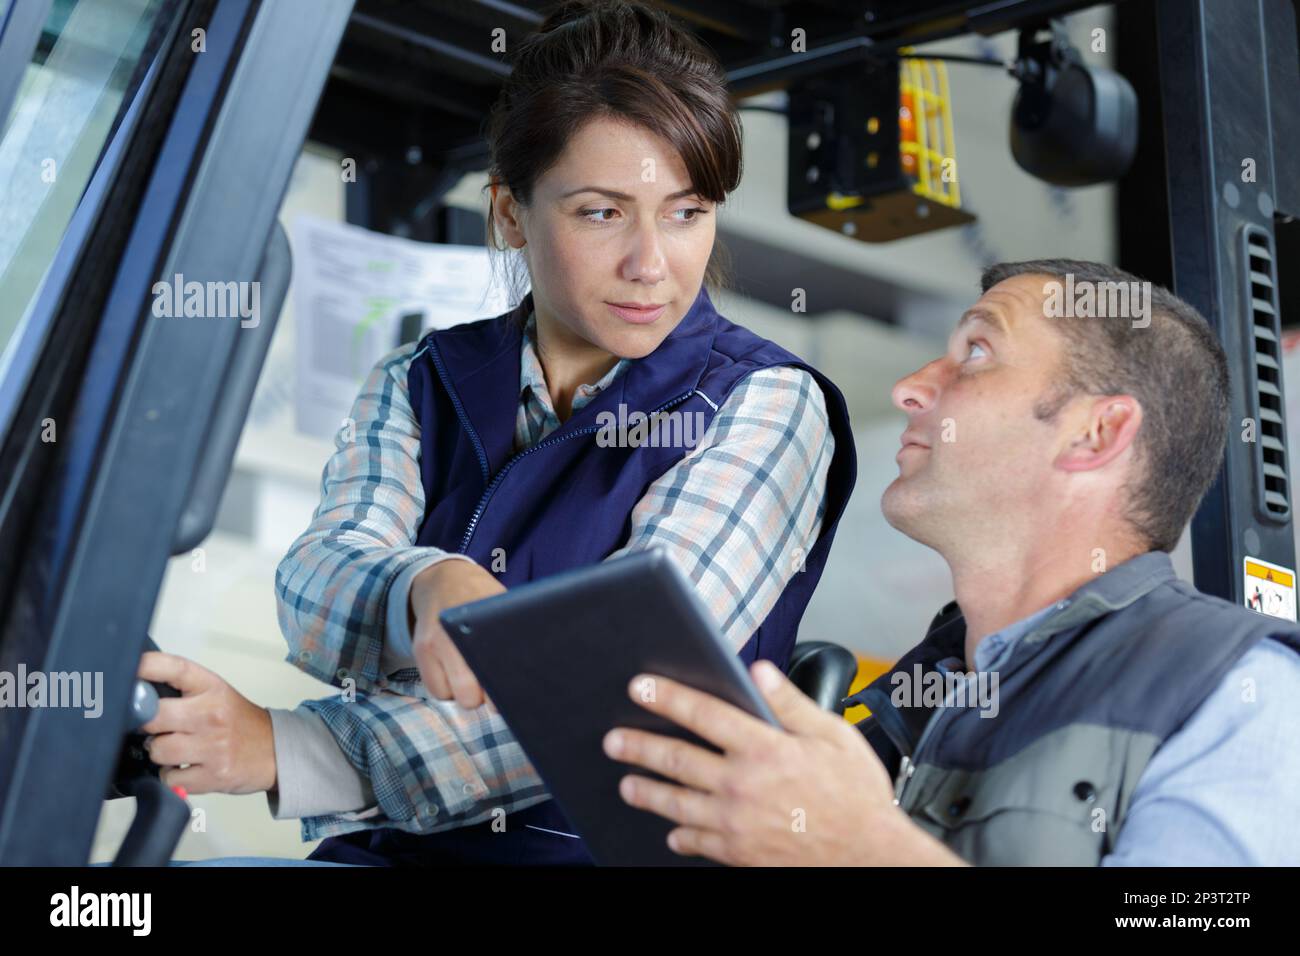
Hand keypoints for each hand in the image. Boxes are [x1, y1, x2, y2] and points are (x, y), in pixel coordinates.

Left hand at [136, 651, 276, 794]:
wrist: (274, 750)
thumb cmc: (237, 722)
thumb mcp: (215, 694)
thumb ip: (181, 690)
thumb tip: (134, 692)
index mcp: (212, 687)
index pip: (174, 668)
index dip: (146, 666)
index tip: (129, 669)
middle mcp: (212, 713)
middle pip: (153, 715)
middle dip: (147, 724)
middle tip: (158, 727)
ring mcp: (213, 746)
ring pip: (157, 750)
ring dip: (159, 753)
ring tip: (175, 749)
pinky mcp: (213, 775)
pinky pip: (169, 778)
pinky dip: (172, 776)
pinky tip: (185, 767)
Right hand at [408, 559, 505, 708]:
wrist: (443, 579)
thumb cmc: (481, 596)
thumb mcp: (502, 605)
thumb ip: (515, 633)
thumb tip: (539, 666)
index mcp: (481, 621)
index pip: (493, 668)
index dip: (504, 688)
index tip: (512, 693)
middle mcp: (455, 633)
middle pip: (469, 694)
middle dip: (485, 698)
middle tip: (495, 687)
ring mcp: (434, 643)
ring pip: (452, 695)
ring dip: (465, 693)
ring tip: (474, 675)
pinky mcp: (419, 650)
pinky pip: (435, 691)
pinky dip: (447, 689)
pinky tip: (457, 673)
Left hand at [603, 660, 966, 865]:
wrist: (870, 859)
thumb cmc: (857, 797)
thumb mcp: (834, 737)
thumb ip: (791, 703)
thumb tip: (759, 671)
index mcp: (764, 749)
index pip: (703, 714)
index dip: (668, 696)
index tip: (641, 687)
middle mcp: (741, 785)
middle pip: (676, 759)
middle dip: (639, 745)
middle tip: (614, 740)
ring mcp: (735, 823)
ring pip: (676, 803)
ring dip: (647, 790)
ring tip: (627, 784)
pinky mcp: (738, 853)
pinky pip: (697, 842)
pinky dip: (680, 836)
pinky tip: (672, 833)